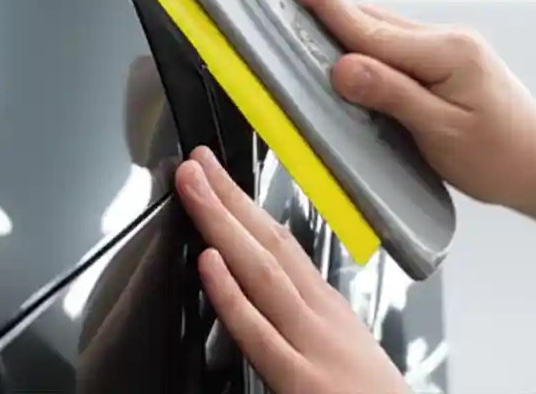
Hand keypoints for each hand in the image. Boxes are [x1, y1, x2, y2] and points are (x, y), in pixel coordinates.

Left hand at [175, 146, 409, 393]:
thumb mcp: (341, 348)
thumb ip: (304, 317)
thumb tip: (263, 291)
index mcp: (327, 308)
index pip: (280, 242)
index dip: (245, 204)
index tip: (217, 175)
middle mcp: (320, 318)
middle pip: (268, 244)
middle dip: (228, 199)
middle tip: (195, 163)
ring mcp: (311, 347)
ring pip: (260, 273)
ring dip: (222, 224)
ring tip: (194, 188)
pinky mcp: (301, 383)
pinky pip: (257, 333)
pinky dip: (231, 294)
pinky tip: (209, 262)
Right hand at [276, 0, 535, 213]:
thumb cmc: (501, 159)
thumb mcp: (441, 134)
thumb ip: (391, 95)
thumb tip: (342, 67)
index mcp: (445, 52)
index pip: (366, 27)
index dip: (320, 2)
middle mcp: (446, 40)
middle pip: (369, 21)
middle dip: (323, 11)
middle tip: (278, 0)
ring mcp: (448, 49)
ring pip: (381, 32)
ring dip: (345, 31)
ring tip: (303, 30)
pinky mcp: (447, 63)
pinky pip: (395, 47)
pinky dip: (367, 49)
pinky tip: (351, 61)